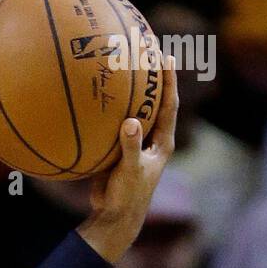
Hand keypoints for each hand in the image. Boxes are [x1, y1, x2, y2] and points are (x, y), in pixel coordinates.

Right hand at [78, 57, 178, 263]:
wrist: (115, 216)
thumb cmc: (128, 196)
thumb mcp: (130, 171)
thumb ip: (130, 147)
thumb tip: (130, 122)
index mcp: (161, 142)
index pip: (169, 105)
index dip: (168, 81)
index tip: (166, 57)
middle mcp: (151, 138)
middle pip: (155, 102)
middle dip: (152, 78)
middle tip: (147, 51)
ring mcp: (135, 143)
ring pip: (135, 111)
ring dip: (131, 91)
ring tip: (124, 66)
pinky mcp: (119, 150)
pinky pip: (115, 124)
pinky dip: (110, 110)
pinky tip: (97, 97)